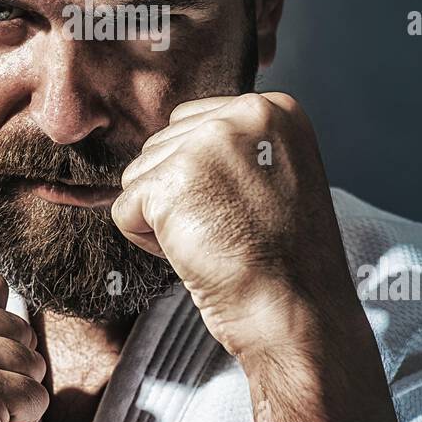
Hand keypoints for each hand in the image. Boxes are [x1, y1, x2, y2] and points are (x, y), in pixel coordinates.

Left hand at [112, 92, 397, 421]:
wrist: (296, 312)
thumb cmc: (287, 260)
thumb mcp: (278, 174)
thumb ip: (234, 145)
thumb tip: (174, 141)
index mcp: (274, 108)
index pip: (194, 123)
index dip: (203, 176)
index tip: (241, 208)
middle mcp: (242, 114)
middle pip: (163, 144)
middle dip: (180, 193)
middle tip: (229, 228)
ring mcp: (206, 145)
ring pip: (140, 174)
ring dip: (163, 216)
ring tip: (215, 240)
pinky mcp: (171, 182)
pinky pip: (125, 208)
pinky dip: (146, 240)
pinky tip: (193, 252)